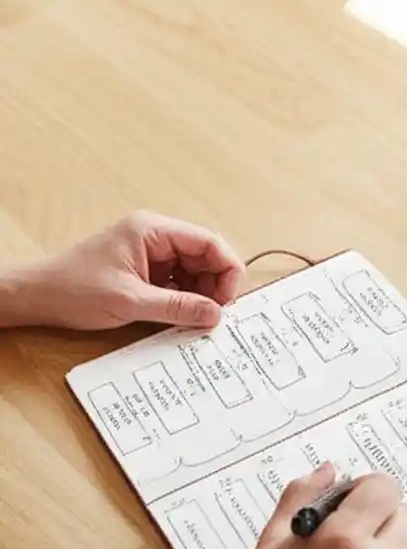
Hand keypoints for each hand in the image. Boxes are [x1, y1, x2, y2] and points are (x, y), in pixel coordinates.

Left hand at [0, 210, 243, 329]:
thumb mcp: (130, 302)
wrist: (36, 296)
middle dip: (215, 285)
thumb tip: (215, 315)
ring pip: (195, 270)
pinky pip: (179, 281)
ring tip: (196, 317)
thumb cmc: (73, 289)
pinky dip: (185, 298)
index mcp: (153, 230)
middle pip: (206, 255)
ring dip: (201, 294)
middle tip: (214, 314)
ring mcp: (151, 252)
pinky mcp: (146, 269)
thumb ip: (177, 307)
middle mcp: (156, 236)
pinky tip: (182, 315)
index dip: (226, 270)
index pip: (208, 242)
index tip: (228, 301)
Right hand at [228, 465, 406, 548]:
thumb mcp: (270, 544)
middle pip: (403, 513)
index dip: (366, 489)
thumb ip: (300, 497)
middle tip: (348, 530)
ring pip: (406, 546)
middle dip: (378, 515)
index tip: (351, 499)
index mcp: (342, 540)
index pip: (384, 487)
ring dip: (385, 545)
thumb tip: (327, 470)